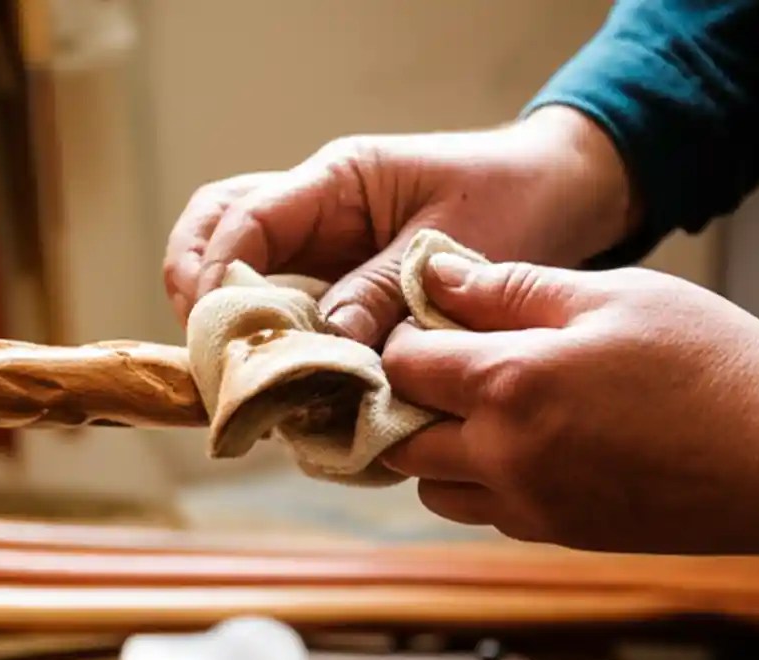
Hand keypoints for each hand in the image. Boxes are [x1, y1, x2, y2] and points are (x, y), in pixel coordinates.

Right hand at [163, 106, 638, 345]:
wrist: (561, 195)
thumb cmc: (514, 202)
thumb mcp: (452, 247)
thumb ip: (382, 292)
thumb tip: (325, 344)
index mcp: (337, 180)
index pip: (244, 219)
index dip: (220, 278)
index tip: (227, 337)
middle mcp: (313, 208)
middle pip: (211, 229)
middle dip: (197, 290)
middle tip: (217, 355)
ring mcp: (319, 243)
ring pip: (234, 265)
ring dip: (227, 319)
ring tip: (240, 376)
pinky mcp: (336, 280)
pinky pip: (279, 302)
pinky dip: (270, 338)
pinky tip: (283, 381)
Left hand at [381, 254, 758, 567]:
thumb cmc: (710, 363)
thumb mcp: (612, 295)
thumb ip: (511, 288)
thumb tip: (437, 276)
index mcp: (510, 384)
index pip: (403, 364)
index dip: (404, 336)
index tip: (428, 320)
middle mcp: (503, 455)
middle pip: (401, 436)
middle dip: (406, 399)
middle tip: (443, 365)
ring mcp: (528, 504)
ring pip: (433, 484)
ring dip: (437, 446)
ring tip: (483, 407)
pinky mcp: (557, 533)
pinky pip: (484, 511)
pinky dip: (480, 480)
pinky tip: (524, 442)